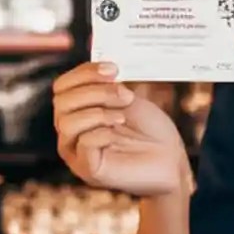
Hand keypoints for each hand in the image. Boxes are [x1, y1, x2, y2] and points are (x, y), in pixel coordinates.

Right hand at [52, 61, 188, 196]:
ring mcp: (77, 153)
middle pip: (62, 102)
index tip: (114, 68)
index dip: (84, 73)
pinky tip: (117, 133)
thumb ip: (108, 84)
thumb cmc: (150, 130)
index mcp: (78, 111)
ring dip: (98, 112)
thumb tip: (99, 63)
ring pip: (67, 122)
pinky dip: (101, 133)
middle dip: (95, 91)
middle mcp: (71, 132)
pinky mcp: (89, 170)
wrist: (172, 160)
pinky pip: (82, 145)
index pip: (62, 86)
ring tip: (123, 116)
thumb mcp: (128, 99)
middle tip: (125, 95)